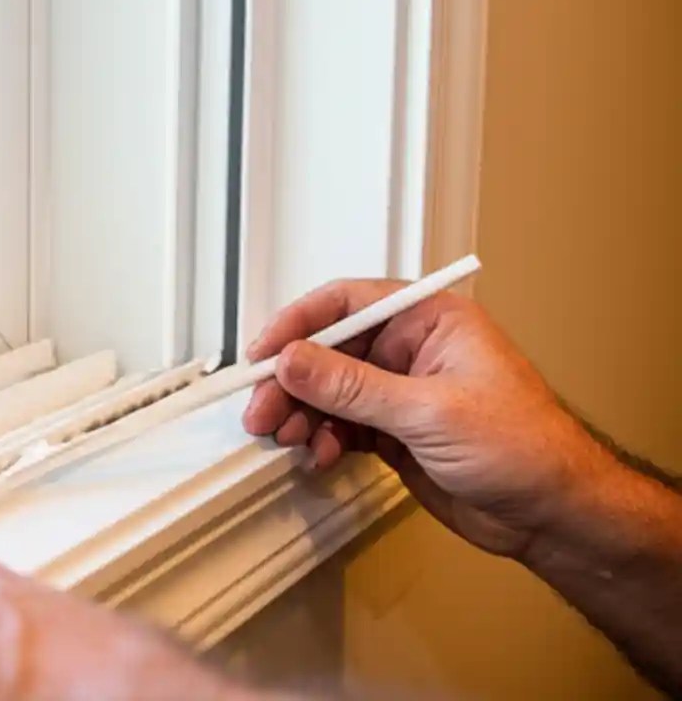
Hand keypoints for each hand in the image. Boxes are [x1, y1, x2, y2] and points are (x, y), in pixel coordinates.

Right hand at [243, 279, 609, 557]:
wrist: (553, 514)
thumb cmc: (525, 448)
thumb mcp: (429, 411)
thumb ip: (353, 387)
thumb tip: (294, 361)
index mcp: (429, 321)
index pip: (347, 303)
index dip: (298, 324)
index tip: (263, 354)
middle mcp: (412, 351)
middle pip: (329, 351)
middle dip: (292, 382)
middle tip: (263, 410)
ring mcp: (401, 393)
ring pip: (330, 392)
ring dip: (303, 414)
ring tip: (286, 438)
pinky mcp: (396, 432)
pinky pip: (342, 425)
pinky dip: (323, 439)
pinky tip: (320, 455)